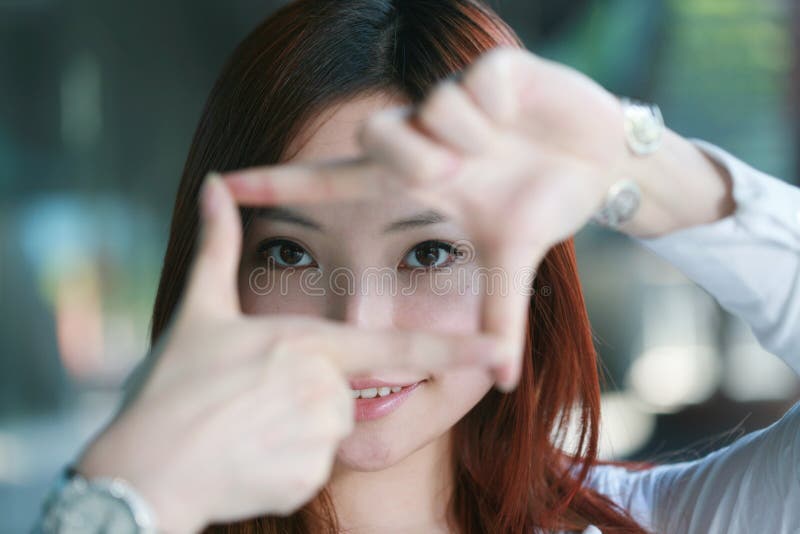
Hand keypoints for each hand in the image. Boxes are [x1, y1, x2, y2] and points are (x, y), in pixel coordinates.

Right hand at [75, 177, 502, 532]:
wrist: (142, 470)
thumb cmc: (171, 388)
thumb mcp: (199, 313)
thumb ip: (218, 247)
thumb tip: (214, 185)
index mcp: (309, 345)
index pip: (397, 350)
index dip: (454, 351)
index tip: (497, 353)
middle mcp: (324, 389)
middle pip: (344, 391)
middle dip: (307, 395)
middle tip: (249, 399)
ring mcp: (319, 437)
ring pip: (328, 430)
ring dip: (293, 429)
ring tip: (243, 425)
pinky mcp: (308, 477)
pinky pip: (312, 465)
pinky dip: (285, 462)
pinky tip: (247, 457)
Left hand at [223, 46, 733, 390]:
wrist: (600, 161)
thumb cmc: (542, 203)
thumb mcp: (514, 260)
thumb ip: (500, 314)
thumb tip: (502, 381)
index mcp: (416, 183)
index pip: (332, 179)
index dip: (279, 183)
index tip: (223, 184)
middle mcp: (425, 139)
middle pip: (375, 136)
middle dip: (417, 162)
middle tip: (460, 177)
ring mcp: (454, 104)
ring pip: (427, 111)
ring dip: (465, 140)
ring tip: (498, 150)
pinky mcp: (492, 72)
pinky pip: (472, 87)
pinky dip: (496, 108)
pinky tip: (518, 117)